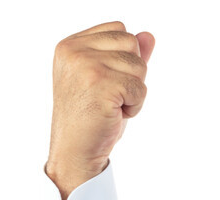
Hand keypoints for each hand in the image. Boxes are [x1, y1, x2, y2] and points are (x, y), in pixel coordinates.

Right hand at [46, 22, 154, 198]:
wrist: (75, 150)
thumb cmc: (92, 116)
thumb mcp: (109, 80)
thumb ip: (125, 56)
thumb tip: (149, 36)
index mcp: (71, 44)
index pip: (119, 30)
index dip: (124, 58)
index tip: (105, 81)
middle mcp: (74, 50)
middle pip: (132, 44)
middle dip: (132, 73)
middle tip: (110, 95)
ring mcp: (85, 65)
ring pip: (140, 66)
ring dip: (134, 91)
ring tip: (111, 105)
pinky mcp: (100, 84)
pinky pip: (141, 88)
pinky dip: (135, 106)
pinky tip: (114, 114)